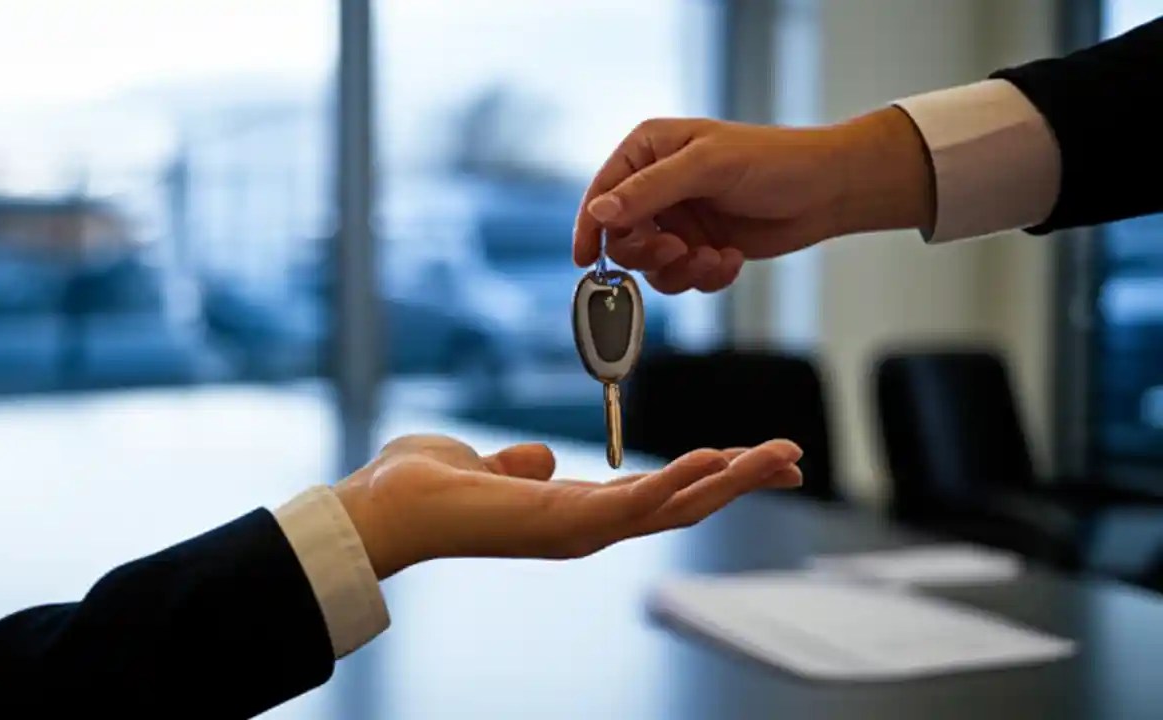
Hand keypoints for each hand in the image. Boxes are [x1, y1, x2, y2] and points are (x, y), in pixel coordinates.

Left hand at [333, 434, 802, 578]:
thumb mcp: (486, 465)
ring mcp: (582, 530)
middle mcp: (588, 527)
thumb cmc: (423, 487)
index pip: (658, 494)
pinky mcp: (568, 524)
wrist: (384, 506)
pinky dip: (682, 483)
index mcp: (574, 510)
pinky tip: (718, 462)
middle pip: (684, 504)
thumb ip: (518, 464)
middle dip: (741, 480)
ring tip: (782, 454)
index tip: (749, 456)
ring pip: (677, 507)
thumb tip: (536, 455)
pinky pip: (640, 504)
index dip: (707, 476)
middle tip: (793, 456)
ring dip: (732, 479)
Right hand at [572, 108, 934, 293]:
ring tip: (712, 258)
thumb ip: (649, 190)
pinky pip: (682, 277)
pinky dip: (705, 275)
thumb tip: (599, 213)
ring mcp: (679, 219)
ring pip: (651, 265)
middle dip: (649, 252)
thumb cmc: (774, 161)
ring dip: (680, 270)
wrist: (827, 190)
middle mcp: (657, 186)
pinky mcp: (699, 247)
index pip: (602, 192)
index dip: (590, 227)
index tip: (585, 259)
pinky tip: (731, 259)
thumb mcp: (707, 166)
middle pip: (622, 237)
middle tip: (677, 251)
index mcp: (649, 151)